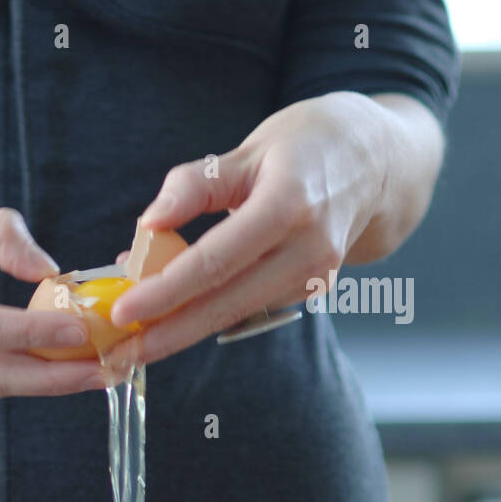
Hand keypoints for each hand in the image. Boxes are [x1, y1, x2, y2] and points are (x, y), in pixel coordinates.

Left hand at [110, 91, 400, 362]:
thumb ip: (197, 184)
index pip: (216, 261)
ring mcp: (315, 275)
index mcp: (290, 204)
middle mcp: (309, 248)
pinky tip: (170, 315)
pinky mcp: (311, 289)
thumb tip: (150, 222)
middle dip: (167, 334)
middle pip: (225, 303)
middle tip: (119, 355)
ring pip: (235, 312)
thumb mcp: (251, 148)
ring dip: (181, 329)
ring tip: (132, 342)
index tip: (124, 311)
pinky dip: (207, 312)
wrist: (381, 163)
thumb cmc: (309, 146)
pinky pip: (248, 306)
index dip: (166, 291)